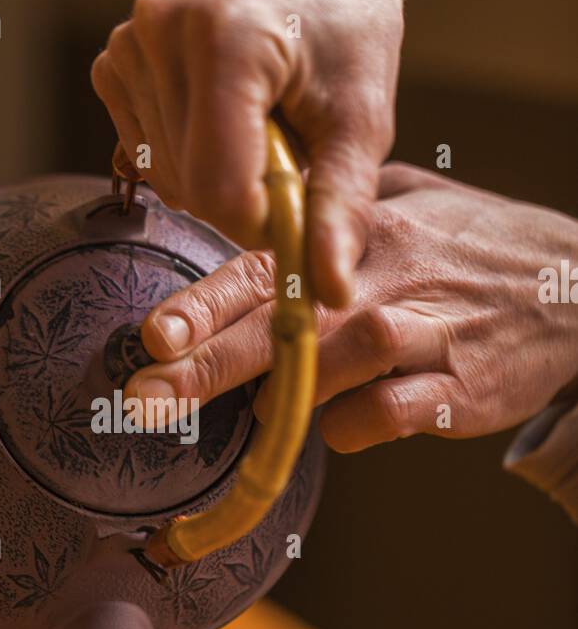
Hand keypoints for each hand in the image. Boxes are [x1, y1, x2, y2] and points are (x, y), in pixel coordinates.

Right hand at [91, 0, 415, 306]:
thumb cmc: (347, 31)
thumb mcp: (362, 119)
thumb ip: (341, 209)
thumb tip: (328, 295)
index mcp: (227, 39)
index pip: (220, 187)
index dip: (262, 221)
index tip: (300, 206)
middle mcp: (160, 32)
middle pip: (190, 188)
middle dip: (244, 198)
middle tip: (290, 156)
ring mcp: (128, 44)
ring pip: (164, 178)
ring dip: (217, 176)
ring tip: (260, 126)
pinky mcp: (112, 59)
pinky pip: (144, 152)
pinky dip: (187, 154)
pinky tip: (222, 116)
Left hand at [125, 165, 577, 451]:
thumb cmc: (480, 246)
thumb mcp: (412, 202)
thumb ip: (332, 219)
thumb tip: (253, 233)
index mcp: (359, 231)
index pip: (267, 263)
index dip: (206, 303)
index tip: (150, 336)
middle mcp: (384, 278)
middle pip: (283, 321)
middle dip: (210, 362)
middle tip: (147, 395)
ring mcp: (424, 333)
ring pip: (336, 363)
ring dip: (283, 396)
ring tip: (250, 418)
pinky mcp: (459, 389)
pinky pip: (389, 414)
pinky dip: (355, 425)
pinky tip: (340, 426)